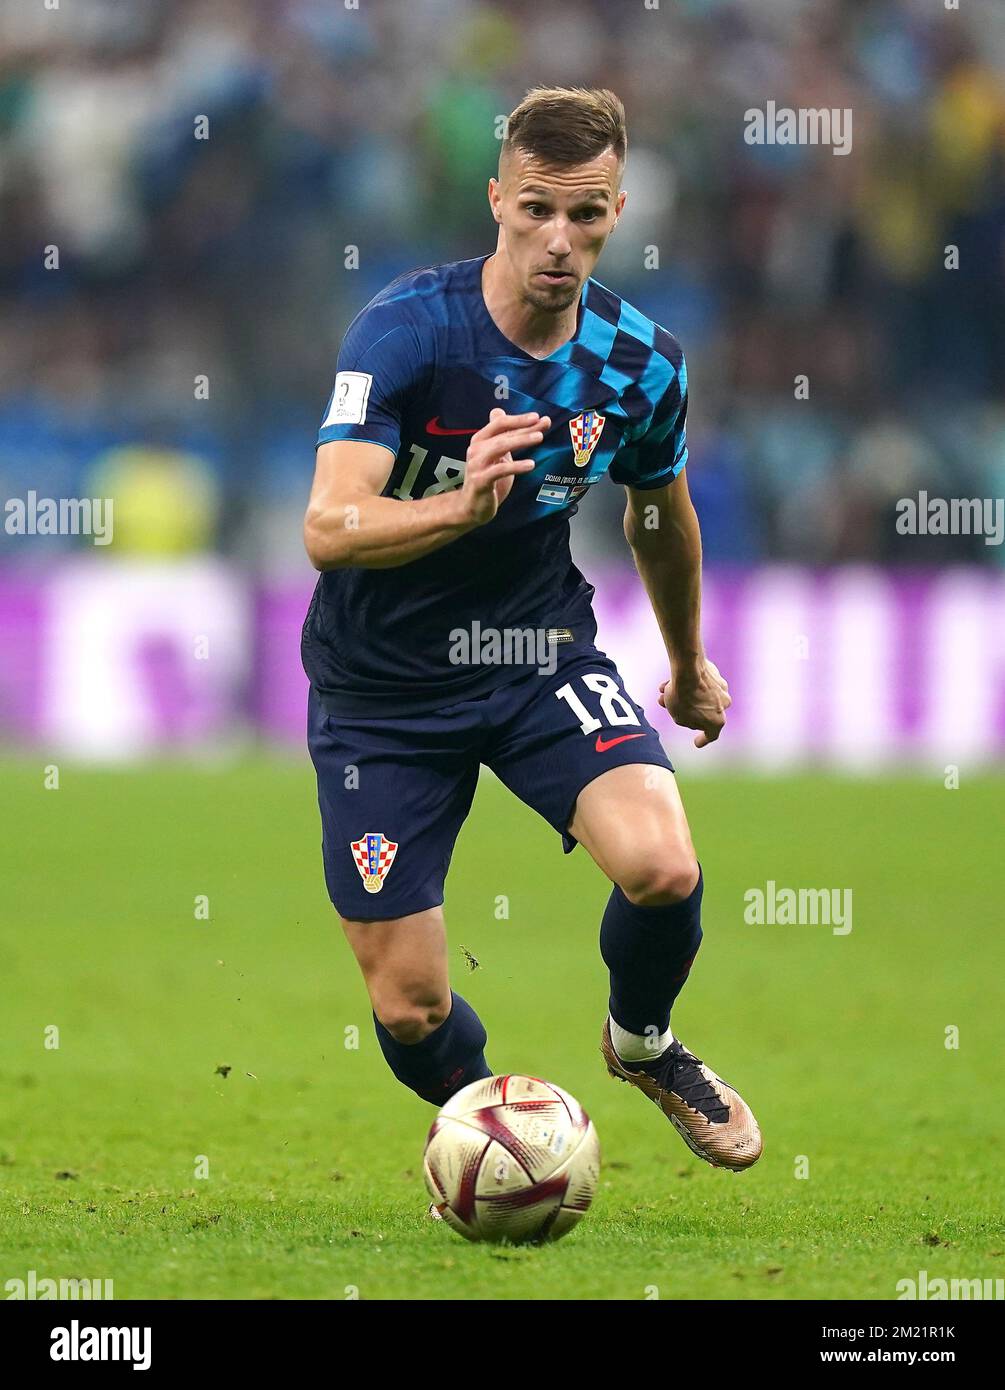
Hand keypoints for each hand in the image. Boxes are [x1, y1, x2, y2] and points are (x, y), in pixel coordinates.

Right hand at [456, 409, 549, 525]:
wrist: (472, 506)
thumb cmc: (487, 478)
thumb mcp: (498, 455)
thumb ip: (507, 437)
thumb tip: (508, 413)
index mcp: (480, 440)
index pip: (499, 423)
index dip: (518, 419)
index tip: (537, 417)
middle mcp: (476, 449)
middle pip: (502, 434)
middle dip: (524, 428)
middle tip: (543, 424)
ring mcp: (476, 465)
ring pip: (499, 447)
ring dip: (521, 440)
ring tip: (539, 438)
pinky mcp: (480, 481)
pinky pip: (500, 471)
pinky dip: (516, 466)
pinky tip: (530, 464)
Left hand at [659, 657, 730, 747]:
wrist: (689, 669)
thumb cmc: (684, 697)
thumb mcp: (679, 717)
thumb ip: (686, 720)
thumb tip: (690, 714)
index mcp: (717, 720)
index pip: (712, 734)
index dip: (703, 739)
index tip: (697, 743)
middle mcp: (724, 705)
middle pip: (702, 711)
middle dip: (683, 709)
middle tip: (667, 707)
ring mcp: (721, 688)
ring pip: (699, 695)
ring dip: (682, 695)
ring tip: (663, 692)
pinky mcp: (714, 674)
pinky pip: (699, 682)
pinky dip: (687, 683)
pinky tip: (670, 681)